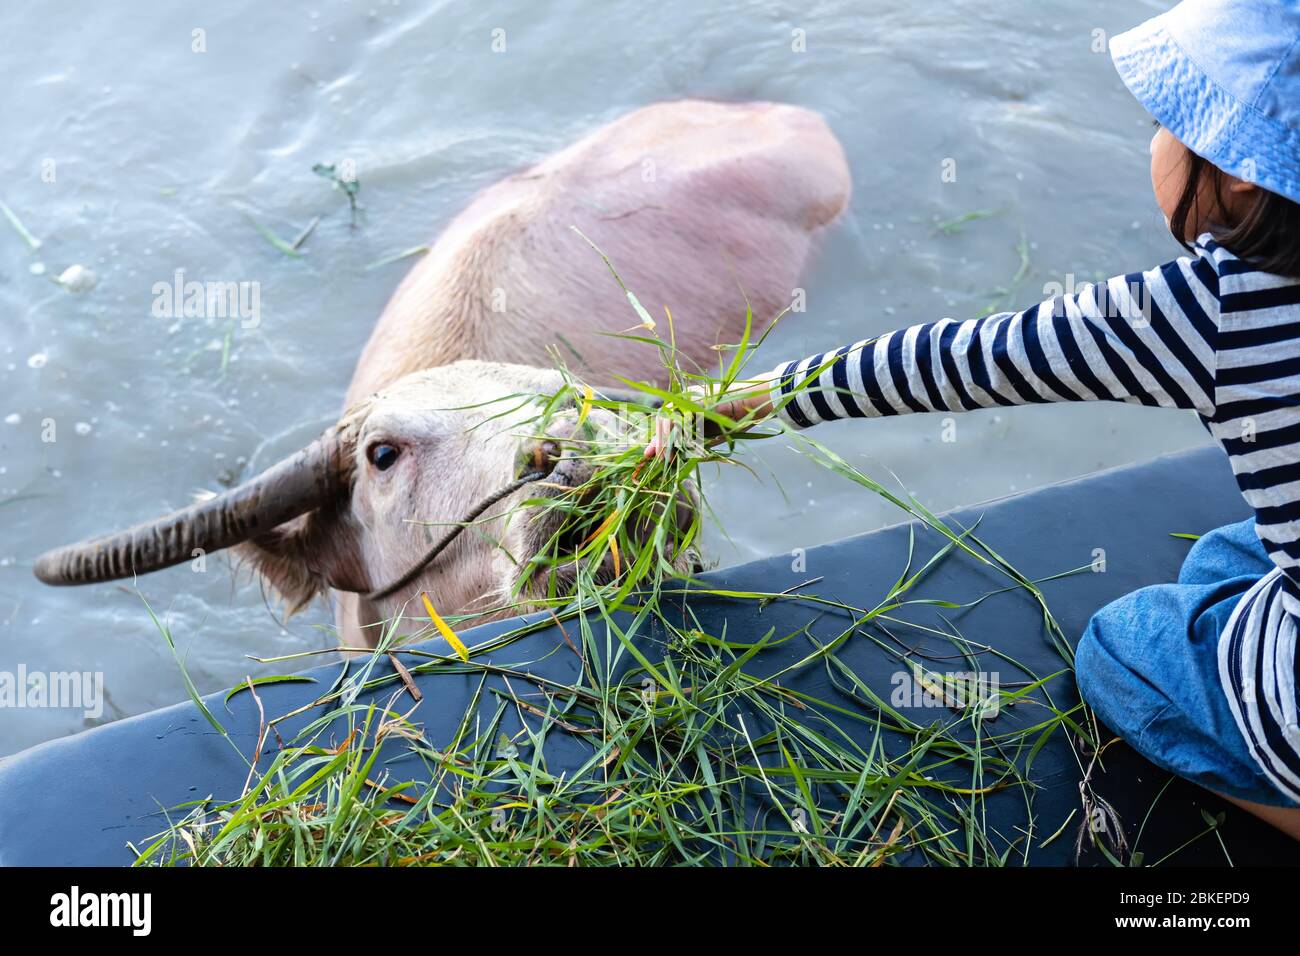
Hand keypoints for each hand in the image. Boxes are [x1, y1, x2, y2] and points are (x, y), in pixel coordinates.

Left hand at [643, 373, 776, 458]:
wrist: (752, 407)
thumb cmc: (732, 422)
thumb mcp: (705, 438)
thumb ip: (686, 444)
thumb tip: (667, 455)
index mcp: (684, 407)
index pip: (663, 422)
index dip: (655, 439)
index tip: (648, 455)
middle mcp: (684, 400)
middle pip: (661, 419)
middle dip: (658, 441)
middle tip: (660, 459)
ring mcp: (691, 398)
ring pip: (669, 417)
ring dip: (666, 439)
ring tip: (667, 456)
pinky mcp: (700, 400)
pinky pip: (683, 417)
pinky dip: (680, 433)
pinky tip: (680, 445)